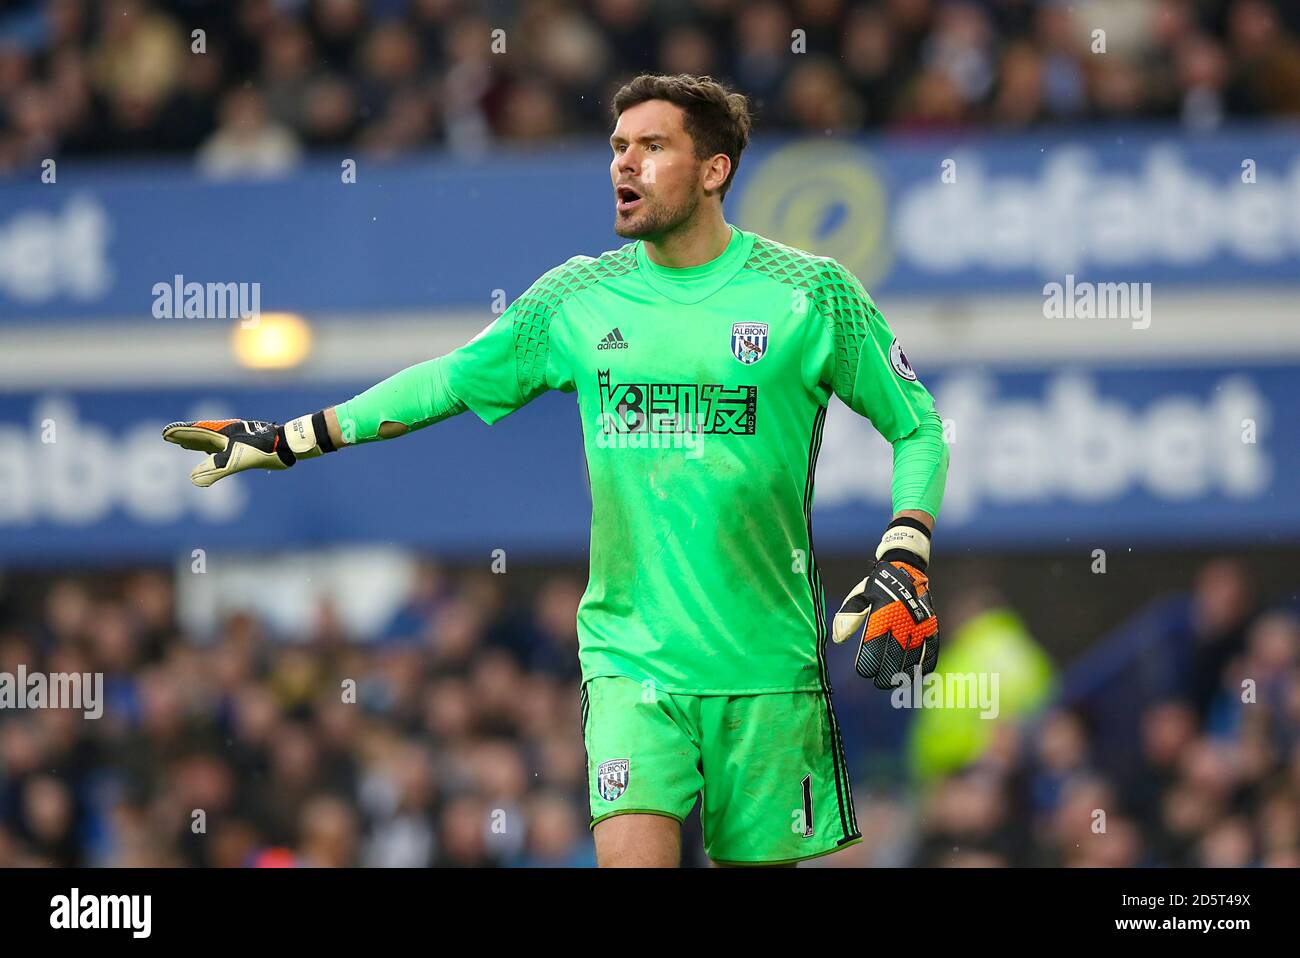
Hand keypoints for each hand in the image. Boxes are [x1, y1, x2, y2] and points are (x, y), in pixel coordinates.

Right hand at [162, 418, 294, 486]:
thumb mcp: (237, 461)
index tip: (165, 434)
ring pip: (212, 441)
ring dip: (198, 443)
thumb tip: (193, 481)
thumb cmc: (264, 449)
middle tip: (169, 437)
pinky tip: (214, 453)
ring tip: (186, 445)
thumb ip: (215, 470)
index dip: (180, 434)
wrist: (287, 446)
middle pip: (201, 435)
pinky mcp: (246, 447)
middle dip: (185, 437)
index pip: (196, 432)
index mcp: (222, 432)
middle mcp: (227, 434)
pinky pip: (224, 448)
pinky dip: (213, 450)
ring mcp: (237, 440)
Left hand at [832, 517, 939, 689]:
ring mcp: (918, 624)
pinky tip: (918, 675)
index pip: (874, 645)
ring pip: (913, 655)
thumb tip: (838, 639)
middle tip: (880, 683)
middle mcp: (901, 620)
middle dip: (887, 673)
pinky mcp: (930, 625)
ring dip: (905, 672)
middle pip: (894, 655)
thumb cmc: (878, 586)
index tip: (864, 673)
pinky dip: (926, 663)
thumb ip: (849, 616)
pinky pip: (931, 648)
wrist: (907, 569)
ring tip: (896, 683)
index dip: (869, 662)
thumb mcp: (860, 595)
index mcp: (881, 613)